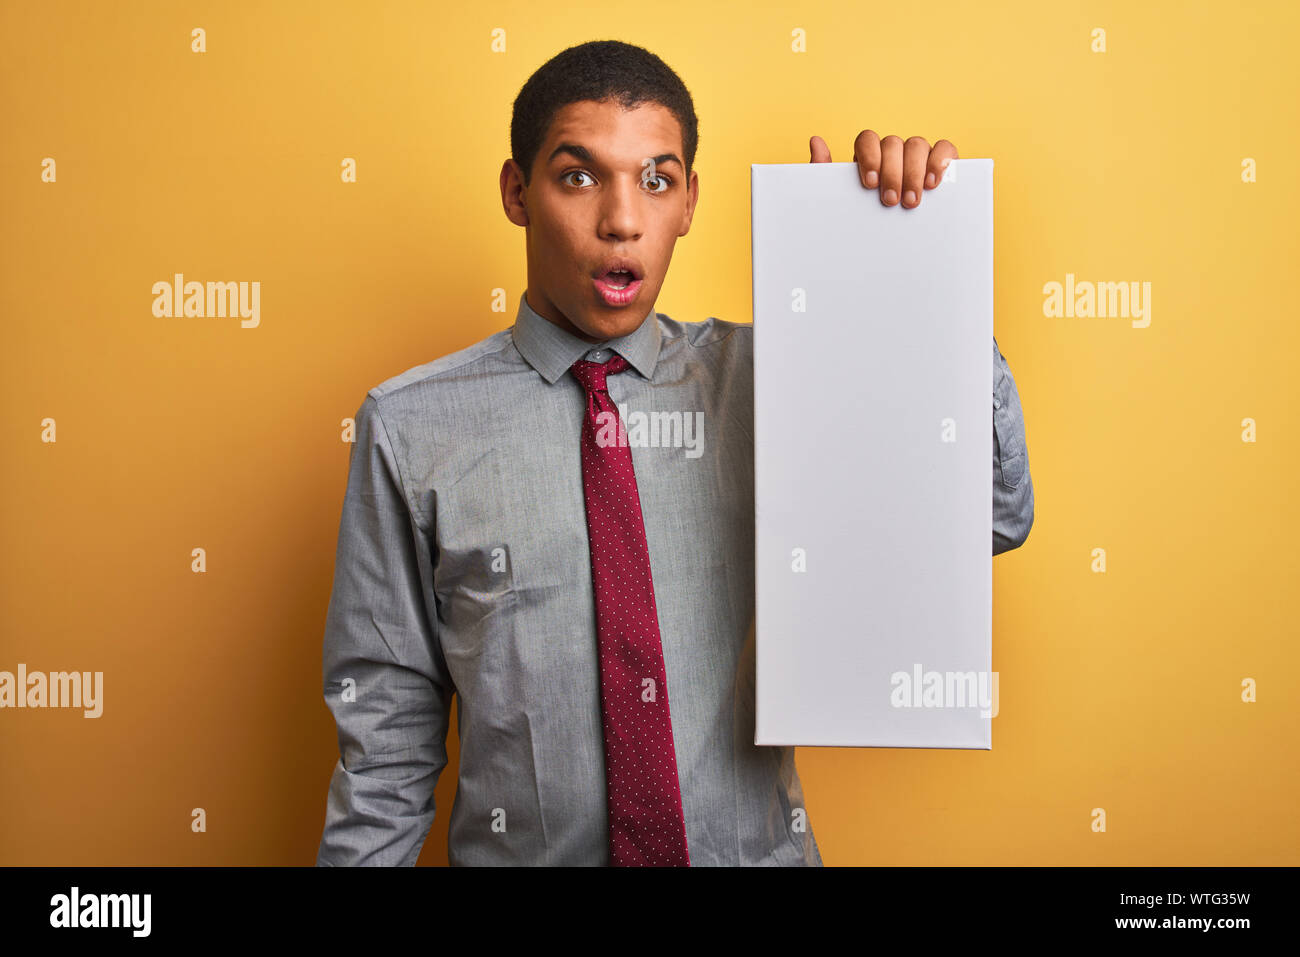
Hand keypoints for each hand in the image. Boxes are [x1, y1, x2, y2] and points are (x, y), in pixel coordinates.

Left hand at [809, 131, 957, 207]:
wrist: (884, 253)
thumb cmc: (860, 221)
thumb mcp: (840, 202)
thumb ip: (823, 173)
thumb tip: (816, 141)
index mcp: (868, 157)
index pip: (867, 139)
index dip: (870, 157)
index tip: (870, 184)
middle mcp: (893, 152)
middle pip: (893, 143)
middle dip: (893, 173)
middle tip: (891, 202)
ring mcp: (917, 157)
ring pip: (917, 144)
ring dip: (914, 172)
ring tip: (911, 201)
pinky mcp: (941, 164)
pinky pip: (945, 148)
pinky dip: (941, 160)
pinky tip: (933, 183)